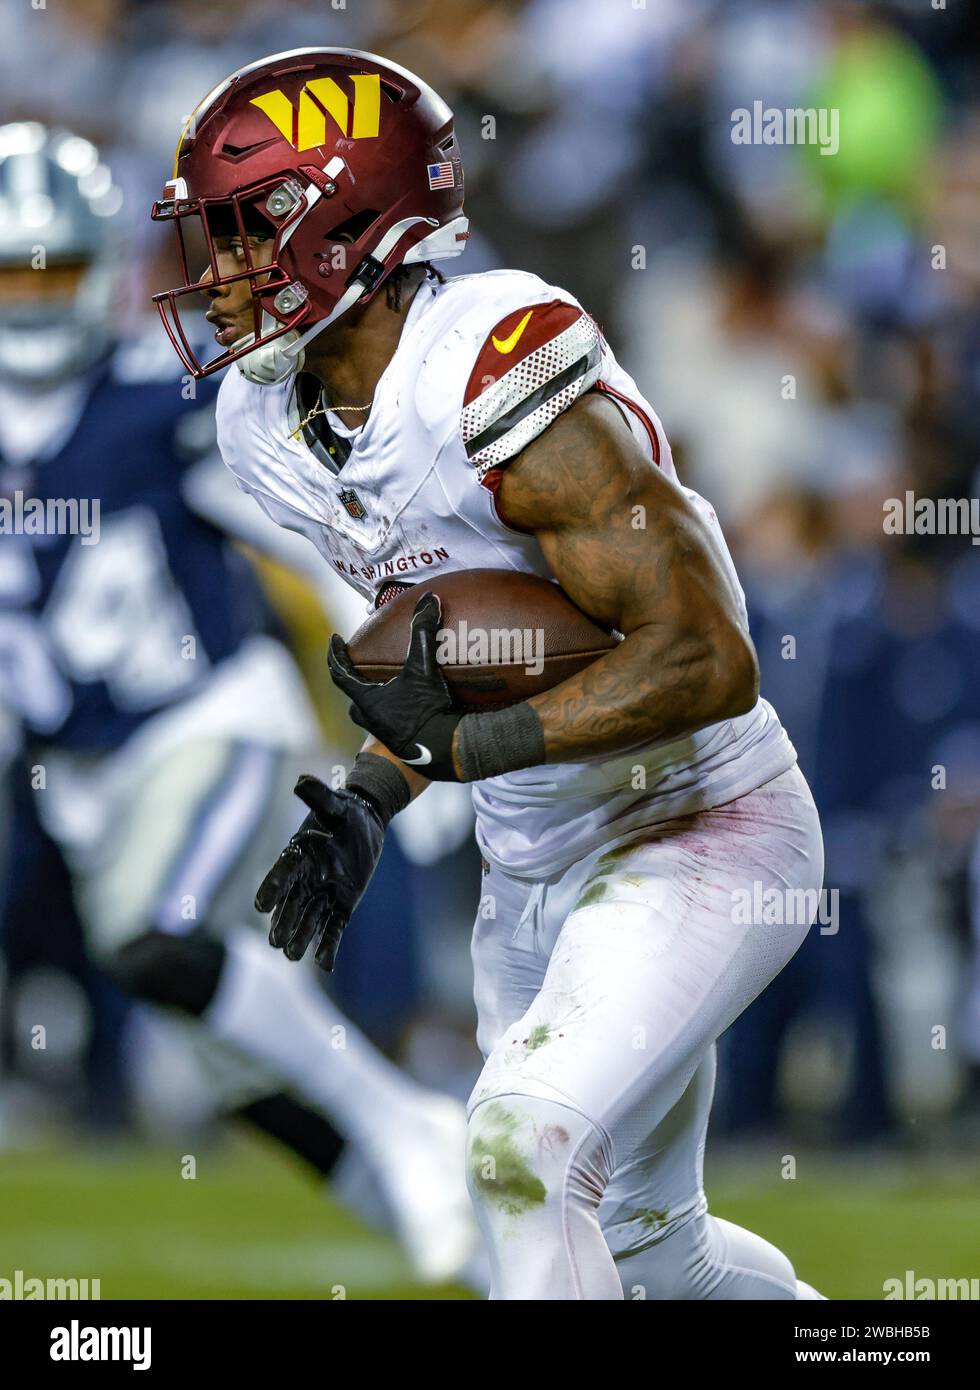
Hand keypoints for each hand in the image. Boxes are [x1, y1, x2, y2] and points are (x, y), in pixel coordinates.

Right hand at [255, 774, 384, 970]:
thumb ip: (319, 797)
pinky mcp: (342, 905)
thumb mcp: (336, 804)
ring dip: (301, 937)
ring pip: (309, 919)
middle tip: (277, 942)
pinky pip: (333, 928)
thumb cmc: (345, 812)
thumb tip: (301, 782)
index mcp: (299, 855)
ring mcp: (323, 894)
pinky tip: (324, 965)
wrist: (365, 824)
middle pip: (293, 904)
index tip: (260, 905)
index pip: (283, 873)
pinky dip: (328, 946)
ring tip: (292, 955)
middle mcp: (307, 879)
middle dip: (285, 922)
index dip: (272, 888)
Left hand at [327, 592, 462, 780]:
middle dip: (352, 674)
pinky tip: (404, 701)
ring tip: (383, 679)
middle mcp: (365, 715)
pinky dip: (387, 705)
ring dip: (370, 692)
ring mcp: (378, 730)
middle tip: (360, 660)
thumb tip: (429, 600)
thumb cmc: (425, 711)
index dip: (335, 652)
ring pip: (366, 707)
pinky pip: (382, 718)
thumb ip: (424, 632)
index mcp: (363, 698)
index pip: (338, 671)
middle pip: (351, 691)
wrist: (440, 750)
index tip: (335, 639)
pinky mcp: (393, 740)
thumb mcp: (424, 669)